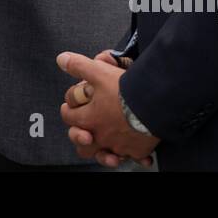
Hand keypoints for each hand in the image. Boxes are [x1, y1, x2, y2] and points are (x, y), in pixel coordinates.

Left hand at [57, 51, 158, 167]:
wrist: (155, 102)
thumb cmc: (126, 89)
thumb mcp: (98, 72)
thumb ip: (79, 66)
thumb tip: (62, 60)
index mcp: (89, 118)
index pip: (69, 117)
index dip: (68, 109)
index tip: (70, 106)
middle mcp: (102, 136)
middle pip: (82, 144)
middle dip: (80, 137)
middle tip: (84, 129)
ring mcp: (120, 146)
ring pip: (104, 156)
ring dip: (103, 152)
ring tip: (106, 145)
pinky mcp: (138, 150)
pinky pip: (133, 158)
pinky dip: (132, 155)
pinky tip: (135, 152)